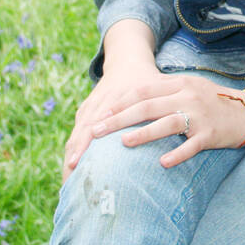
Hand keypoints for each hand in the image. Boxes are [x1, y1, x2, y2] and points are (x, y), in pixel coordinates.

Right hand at [62, 59, 173, 182]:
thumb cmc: (145, 80)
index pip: (90, 127)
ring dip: (71, 157)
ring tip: (67, 181)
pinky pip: (76, 133)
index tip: (76, 166)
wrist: (127, 61)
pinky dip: (74, 150)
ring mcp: (88, 108)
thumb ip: (159, 108)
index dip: (82, 147)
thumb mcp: (152, 90)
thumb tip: (177, 129)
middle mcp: (95, 105)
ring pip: (75, 135)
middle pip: (79, 135)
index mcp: (109, 100)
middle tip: (68, 183)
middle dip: (72, 158)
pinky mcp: (85, 111)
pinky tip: (73, 167)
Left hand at [90, 75, 244, 167]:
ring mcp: (199, 115)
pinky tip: (163, 163)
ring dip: (143, 133)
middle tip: (98, 130)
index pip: (143, 90)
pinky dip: (177, 154)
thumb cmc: (212, 101)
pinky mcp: (210, 134)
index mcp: (180, 83)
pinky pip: (191, 146)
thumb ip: (164, 92)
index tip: (101, 114)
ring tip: (123, 143)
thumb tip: (131, 101)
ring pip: (166, 124)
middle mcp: (187, 96)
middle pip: (147, 106)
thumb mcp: (189, 88)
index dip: (120, 102)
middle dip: (119, 119)